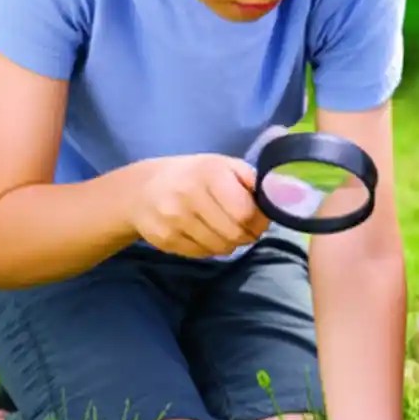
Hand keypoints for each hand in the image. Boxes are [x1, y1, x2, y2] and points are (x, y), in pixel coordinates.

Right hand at [131, 154, 270, 257]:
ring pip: (220, 248)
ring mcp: (173, 220)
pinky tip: (206, 233)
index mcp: (209, 173)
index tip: (260, 220)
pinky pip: (201, 254)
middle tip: (247, 229)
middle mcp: (189, 196)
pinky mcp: (164, 240)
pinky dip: (211, 248)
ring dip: (231, 243)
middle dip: (247, 235)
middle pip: (234, 234)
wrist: (141, 189)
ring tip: (225, 229)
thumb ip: (250, 180)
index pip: (245, 212)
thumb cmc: (194, 175)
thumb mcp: (223, 165)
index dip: (259, 221)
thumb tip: (277, 198)